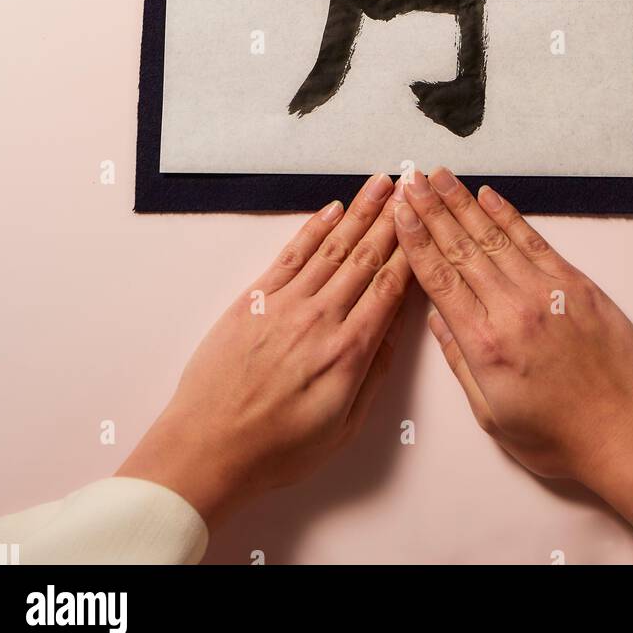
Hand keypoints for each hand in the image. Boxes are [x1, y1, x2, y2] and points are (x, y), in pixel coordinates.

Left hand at [116, 175, 409, 524]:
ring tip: (380, 184)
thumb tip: (394, 333)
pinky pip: (292, 254)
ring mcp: (285, 304)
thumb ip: (374, 376)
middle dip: (391, 219)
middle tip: (410, 186)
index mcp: (348, 353)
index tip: (424, 223)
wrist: (208, 447)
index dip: (409, 251)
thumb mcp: (343, 428)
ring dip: (359, 211)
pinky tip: (333, 209)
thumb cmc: (276, 448)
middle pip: (365, 257)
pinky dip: (314, 228)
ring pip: (332, 247)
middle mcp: (321, 319)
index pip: (388, 288)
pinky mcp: (255, 299)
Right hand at [394, 169, 632, 519]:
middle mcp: (512, 310)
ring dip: (463, 204)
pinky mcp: (576, 285)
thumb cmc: (562, 438)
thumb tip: (440, 322)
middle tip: (411, 180)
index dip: (415, 240)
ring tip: (440, 177)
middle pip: (461, 248)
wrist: (629, 435)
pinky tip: (489, 197)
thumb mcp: (493, 416)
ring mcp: (546, 292)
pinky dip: (509, 216)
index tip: (400, 212)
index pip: (439, 279)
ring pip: (493, 237)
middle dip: (431, 210)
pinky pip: (534, 241)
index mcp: (486, 345)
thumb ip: (462, 364)